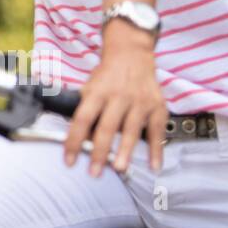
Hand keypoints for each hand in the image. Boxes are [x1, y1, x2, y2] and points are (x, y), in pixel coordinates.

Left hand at [63, 21, 167, 174]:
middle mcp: (118, 97)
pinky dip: (157, 149)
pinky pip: (157, 131)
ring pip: (132, 130)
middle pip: (107, 128)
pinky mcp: (157, 106)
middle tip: (94, 173)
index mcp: (97, 92)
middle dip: (100, 152)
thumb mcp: (89, 86)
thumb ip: (84, 109)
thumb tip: (76, 138)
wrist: (132, 54)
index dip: (74, 141)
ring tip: (119, 169)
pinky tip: (154, 166)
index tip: (69, 160)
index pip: (82, 119)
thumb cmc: (106, 76)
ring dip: (126, 152)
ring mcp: (140, 101)